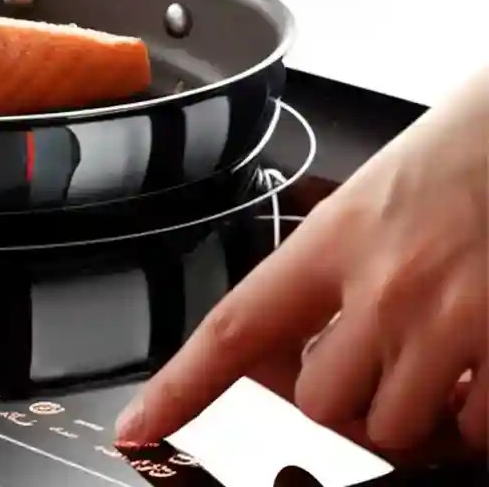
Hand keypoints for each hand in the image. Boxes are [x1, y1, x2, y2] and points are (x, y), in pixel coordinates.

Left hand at [116, 64, 488, 455]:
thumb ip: (325, 280)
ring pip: (391, 428)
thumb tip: (295, 352)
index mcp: (332, 241)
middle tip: (382, 359)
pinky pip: (475, 431)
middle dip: (346, 395)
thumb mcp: (366, 205)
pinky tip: (482, 367)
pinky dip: (477, 418)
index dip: (179, 386)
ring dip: (414, 410)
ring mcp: (448, 319)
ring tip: (442, 358)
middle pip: (318, 402)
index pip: (233, 329)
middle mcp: (381, 284)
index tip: (137, 425)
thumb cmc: (460, 161)